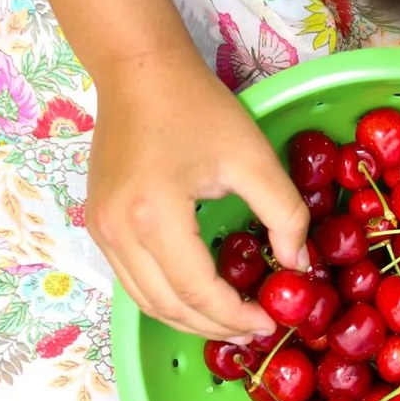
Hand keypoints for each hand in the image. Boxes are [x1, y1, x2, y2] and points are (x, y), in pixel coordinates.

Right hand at [87, 48, 309, 340]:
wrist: (139, 71)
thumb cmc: (198, 108)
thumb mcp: (254, 158)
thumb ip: (285, 216)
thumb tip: (299, 266)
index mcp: (155, 216)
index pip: (198, 291)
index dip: (236, 315)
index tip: (272, 322)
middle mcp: (118, 232)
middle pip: (168, 306)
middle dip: (216, 327)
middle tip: (256, 329)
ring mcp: (102, 231)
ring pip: (147, 301)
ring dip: (190, 320)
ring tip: (232, 322)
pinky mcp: (100, 225)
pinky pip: (135, 281)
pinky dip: (169, 299)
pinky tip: (202, 297)